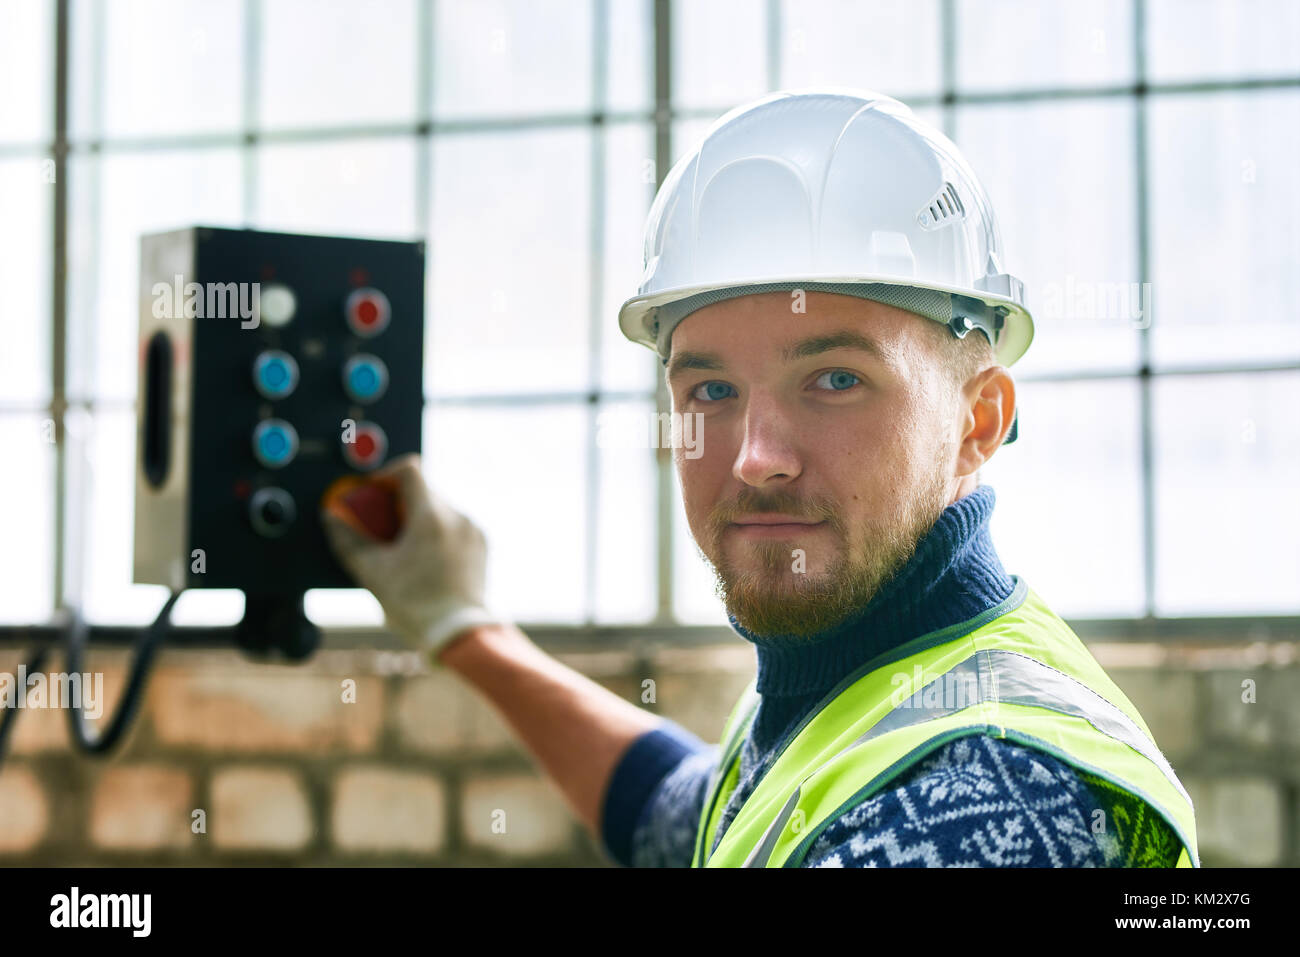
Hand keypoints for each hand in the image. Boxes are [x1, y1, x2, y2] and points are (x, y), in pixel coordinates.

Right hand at [320, 454, 500, 659]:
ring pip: (440, 509)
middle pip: (424, 491)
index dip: (386, 476)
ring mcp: (473, 530)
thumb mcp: (372, 571)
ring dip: (419, 518)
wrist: (458, 633)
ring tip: (403, 548)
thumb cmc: (415, 605)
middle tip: (382, 527)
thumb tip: (331, 517)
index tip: (373, 493)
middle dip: (399, 502)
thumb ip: (348, 539)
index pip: (409, 470)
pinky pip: (456, 526)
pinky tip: (426, 560)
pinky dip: (438, 533)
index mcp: (431, 515)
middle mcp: (457, 516)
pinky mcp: (482, 546)